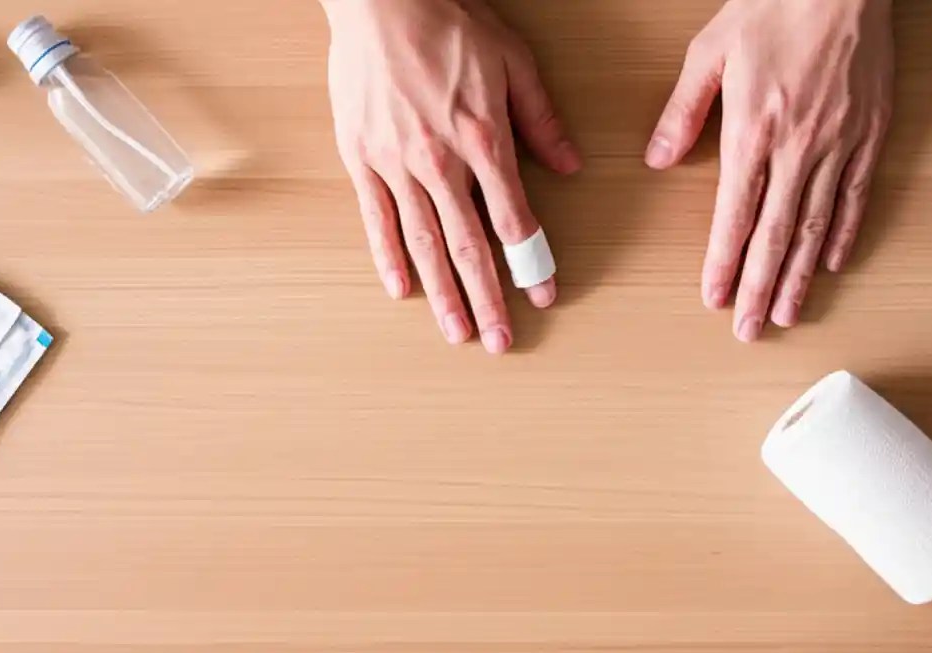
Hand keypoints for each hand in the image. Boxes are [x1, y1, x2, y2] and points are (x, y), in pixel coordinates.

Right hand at [321, 0, 581, 352]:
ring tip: (456, 333)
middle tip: (499, 341)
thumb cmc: (447, 22)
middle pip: (468, 246)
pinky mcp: (361, 159)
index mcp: (483, 140)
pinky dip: (388, 258)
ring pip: (423, 244)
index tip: (544, 295)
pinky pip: (376, 219)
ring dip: (443, 294)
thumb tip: (571, 165)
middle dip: (488, 298)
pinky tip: (400, 291)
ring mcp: (396, 165)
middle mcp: (440, 163)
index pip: (513, 220)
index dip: (530, 263)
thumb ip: (541, 120)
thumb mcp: (513, 62)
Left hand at [646, 0, 893, 340]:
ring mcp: (839, 143)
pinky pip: (856, 195)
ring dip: (799, 276)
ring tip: (786, 313)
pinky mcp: (871, 133)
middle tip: (747, 330)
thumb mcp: (709, 51)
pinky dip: (844, 233)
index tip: (713, 298)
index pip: (734, 214)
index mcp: (752, 130)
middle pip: (775, 234)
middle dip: (757, 287)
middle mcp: (798, 146)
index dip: (722, 261)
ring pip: (816, 225)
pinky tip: (831, 264)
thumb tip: (657, 160)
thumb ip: (682, 111)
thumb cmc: (773, 6)